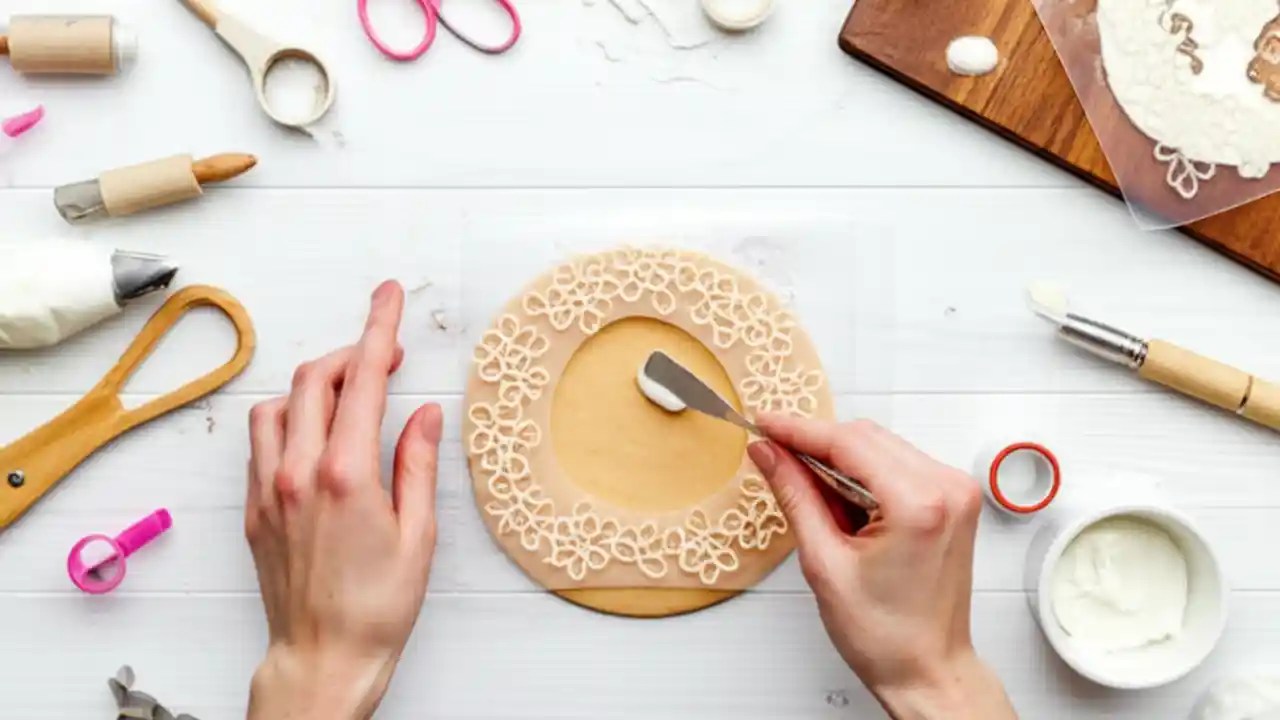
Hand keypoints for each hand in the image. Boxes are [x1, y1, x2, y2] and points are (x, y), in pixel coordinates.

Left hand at [245, 281, 442, 719]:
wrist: (323, 658)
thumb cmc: (376, 608)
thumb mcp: (419, 534)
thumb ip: (419, 463)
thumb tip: (425, 415)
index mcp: (346, 475)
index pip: (361, 380)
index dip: (379, 330)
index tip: (388, 298)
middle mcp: (298, 473)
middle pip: (313, 380)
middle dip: (351, 353)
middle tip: (386, 354)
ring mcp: (269, 490)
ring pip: (278, 404)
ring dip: (313, 384)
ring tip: (349, 393)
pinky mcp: (254, 510)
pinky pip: (261, 441)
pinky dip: (288, 418)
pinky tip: (315, 433)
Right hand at [748, 416, 1015, 719]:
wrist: (927, 668)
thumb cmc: (887, 635)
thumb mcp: (824, 563)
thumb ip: (795, 496)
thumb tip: (770, 454)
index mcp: (920, 504)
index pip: (848, 442)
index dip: (799, 430)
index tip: (765, 424)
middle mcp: (947, 489)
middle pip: (866, 437)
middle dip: (817, 443)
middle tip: (774, 454)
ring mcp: (955, 492)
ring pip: (881, 447)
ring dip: (840, 459)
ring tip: (809, 492)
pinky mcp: (953, 499)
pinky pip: (899, 464)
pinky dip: (864, 473)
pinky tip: (842, 500)